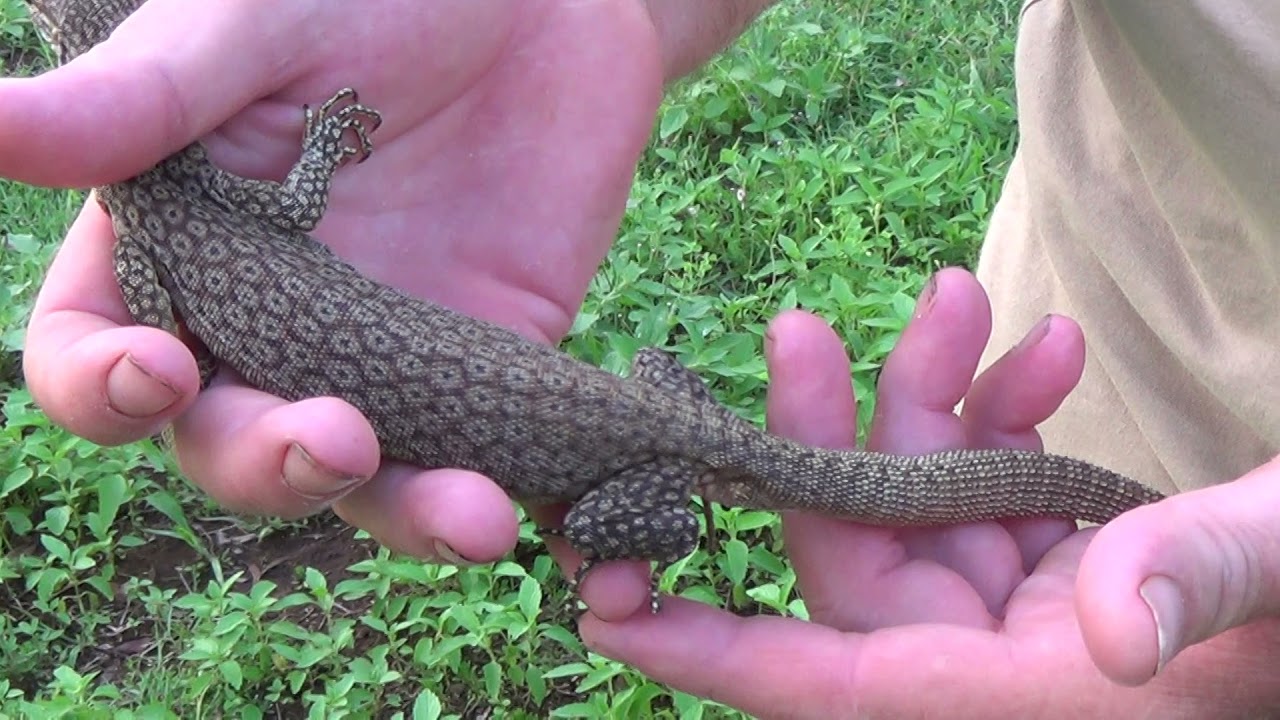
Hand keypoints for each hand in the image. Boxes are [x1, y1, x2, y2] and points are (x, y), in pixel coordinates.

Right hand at [9, 0, 772, 618]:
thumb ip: (149, 95)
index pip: (95, 353)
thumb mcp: (259, 25)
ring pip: (368, 479)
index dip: (107, 386)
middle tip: (336, 441)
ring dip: (407, 511)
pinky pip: (491, 455)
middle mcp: (272, 323)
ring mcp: (386, 356)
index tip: (162, 369)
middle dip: (271, 465)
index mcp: (182, 246)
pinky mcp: (490, 366)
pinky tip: (542, 514)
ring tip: (472, 517)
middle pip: (232, 444)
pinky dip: (515, 496)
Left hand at [581, 268, 1279, 717]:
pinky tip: (1041, 350)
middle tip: (798, 330)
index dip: (711, 655)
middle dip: (821, 439)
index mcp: (1018, 703)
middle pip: (851, 555)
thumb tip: (1110, 625)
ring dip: (922, 397)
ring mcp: (1017, 609)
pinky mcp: (1048, 561)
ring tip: (962, 298)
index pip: (823, 691)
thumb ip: (1202, 582)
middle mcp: (993, 667)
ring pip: (910, 498)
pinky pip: (981, 482)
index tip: (602, 611)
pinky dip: (998, 410)